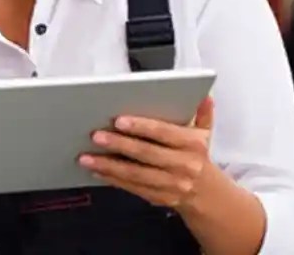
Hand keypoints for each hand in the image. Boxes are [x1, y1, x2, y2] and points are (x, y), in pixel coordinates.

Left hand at [78, 97, 216, 212]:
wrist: (208, 194)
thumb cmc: (197, 156)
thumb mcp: (205, 133)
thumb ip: (202, 113)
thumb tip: (204, 96)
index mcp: (193, 144)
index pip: (164, 133)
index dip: (141, 126)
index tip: (119, 120)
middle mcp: (184, 165)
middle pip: (146, 153)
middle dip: (119, 144)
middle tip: (95, 135)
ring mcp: (172, 184)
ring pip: (136, 174)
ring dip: (108, 166)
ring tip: (86, 157)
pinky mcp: (160, 198)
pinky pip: (133, 188)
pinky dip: (113, 179)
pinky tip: (96, 171)